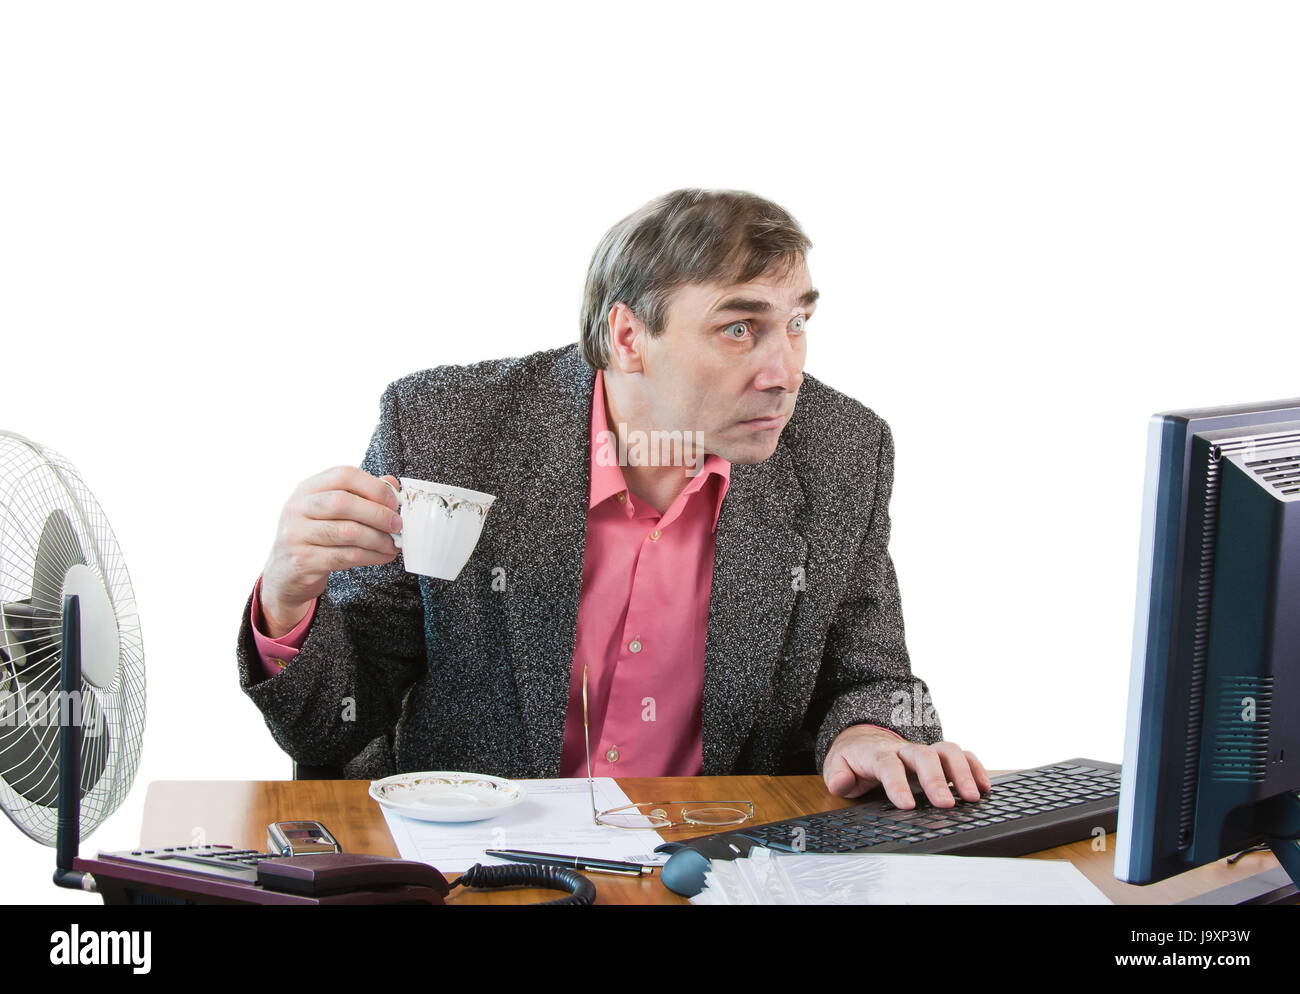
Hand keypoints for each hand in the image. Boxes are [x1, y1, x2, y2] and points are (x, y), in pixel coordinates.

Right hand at [260, 466, 402, 636]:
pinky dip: (372, 556)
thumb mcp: (331, 511)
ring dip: (378, 539)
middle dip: (377, 513)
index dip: (373, 486)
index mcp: (307, 488)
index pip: (343, 474)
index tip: (393, 502)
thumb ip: (360, 494)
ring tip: (394, 544)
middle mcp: (297, 508)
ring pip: (347, 532)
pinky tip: (384, 556)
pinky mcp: (303, 561)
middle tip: (398, 525)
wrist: (286, 573)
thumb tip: (393, 484)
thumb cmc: (317, 535)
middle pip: (343, 502)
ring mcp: (296, 535)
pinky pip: (345, 556)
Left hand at [823, 725, 990, 808]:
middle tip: (946, 804)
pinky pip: (961, 755)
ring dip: (961, 772)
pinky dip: (975, 768)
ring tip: (972, 797)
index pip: (888, 765)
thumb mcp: (837, 766)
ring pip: (946, 751)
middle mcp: (904, 749)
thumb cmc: (853, 758)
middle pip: (923, 755)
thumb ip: (837, 775)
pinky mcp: (938, 756)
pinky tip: (983, 787)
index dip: (898, 784)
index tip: (907, 805)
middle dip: (936, 779)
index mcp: (878, 753)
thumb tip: (843, 782)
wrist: (863, 740)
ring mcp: (924, 751)